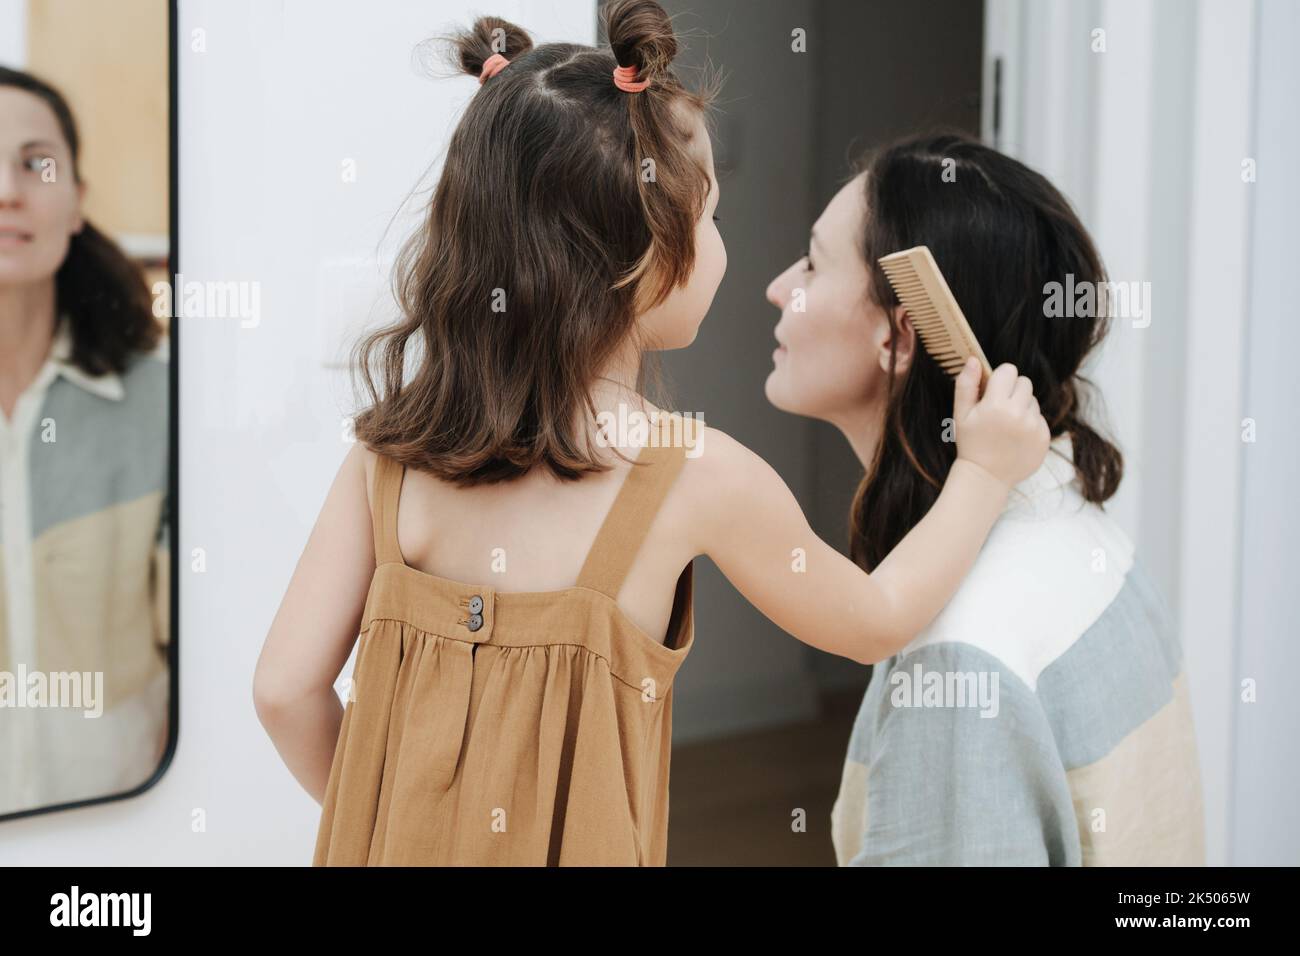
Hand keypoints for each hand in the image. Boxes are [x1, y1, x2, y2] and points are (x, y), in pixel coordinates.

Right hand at [952, 357, 1050, 488]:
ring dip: (1022, 408)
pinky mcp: (1043, 437)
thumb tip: (974, 360)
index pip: (1009, 371)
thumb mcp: (960, 414)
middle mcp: (1017, 413)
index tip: (993, 391)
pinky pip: (1040, 418)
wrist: (986, 477)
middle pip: (1024, 382)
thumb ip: (966, 384)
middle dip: (1012, 391)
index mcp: (995, 405)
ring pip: (1033, 401)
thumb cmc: (970, 442)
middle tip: (1000, 409)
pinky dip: (1030, 424)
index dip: (1000, 378)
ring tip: (1008, 426)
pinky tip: (1016, 437)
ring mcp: (1033, 426)